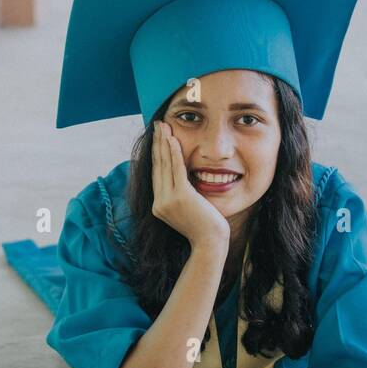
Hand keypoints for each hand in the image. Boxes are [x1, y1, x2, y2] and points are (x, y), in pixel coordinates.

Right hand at [151, 119, 230, 248]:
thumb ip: (180, 193)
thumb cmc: (204, 226)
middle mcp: (160, 203)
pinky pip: (176, 169)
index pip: (156, 173)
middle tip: (158, 124)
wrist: (210, 243)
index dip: (157, 153)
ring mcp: (168, 200)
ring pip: (165, 165)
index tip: (158, 136)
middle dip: (158, 143)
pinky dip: (174, 153)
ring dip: (164, 143)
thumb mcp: (187, 209)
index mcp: (159, 205)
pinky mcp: (181, 197)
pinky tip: (173, 140)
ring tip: (163, 126)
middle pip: (157, 166)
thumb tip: (181, 177)